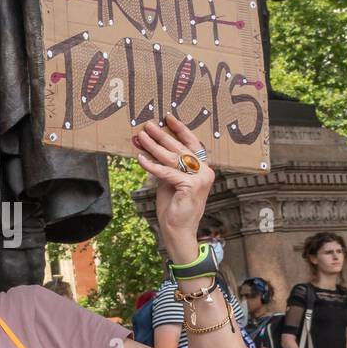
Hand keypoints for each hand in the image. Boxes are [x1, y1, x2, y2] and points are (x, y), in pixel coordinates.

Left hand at [132, 112, 213, 262]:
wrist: (177, 230)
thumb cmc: (173, 207)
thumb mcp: (169, 181)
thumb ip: (166, 165)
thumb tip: (150, 146)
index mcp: (203, 168)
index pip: (192, 143)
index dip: (180, 129)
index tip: (167, 117)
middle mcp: (205, 171)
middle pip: (180, 148)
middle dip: (161, 135)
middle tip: (147, 125)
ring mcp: (200, 179)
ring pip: (172, 158)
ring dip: (153, 146)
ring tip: (141, 137)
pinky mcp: (190, 186)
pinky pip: (167, 172)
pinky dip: (152, 165)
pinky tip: (140, 159)